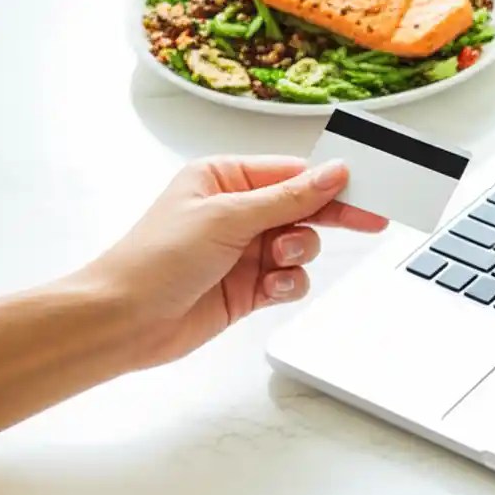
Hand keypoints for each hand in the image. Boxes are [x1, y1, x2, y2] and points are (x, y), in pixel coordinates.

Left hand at [83, 155, 386, 368]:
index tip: (366, 187)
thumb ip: (289, 197)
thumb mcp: (227, 217)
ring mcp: (244, 250)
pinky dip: (288, 283)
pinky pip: (291, 278)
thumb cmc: (154, 260)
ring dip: (298, 254)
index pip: (293, 172)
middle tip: (371, 220)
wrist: (123, 322)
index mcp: (224, 178)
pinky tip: (270, 288)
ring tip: (275, 262)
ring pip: (302, 245)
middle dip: (332, 216)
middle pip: (304, 207)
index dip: (330, 181)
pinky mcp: (249, 286)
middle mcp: (236, 211)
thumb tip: (333, 173)